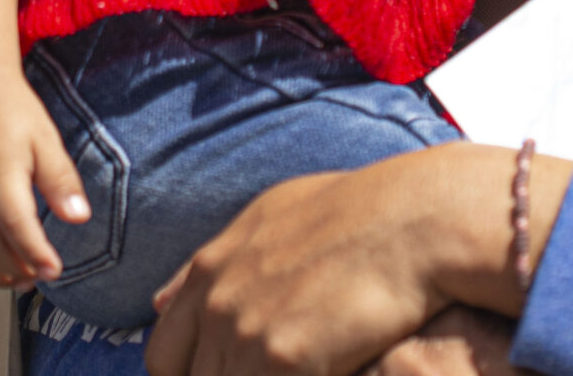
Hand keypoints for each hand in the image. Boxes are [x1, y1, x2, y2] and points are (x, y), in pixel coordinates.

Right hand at [0, 63, 88, 287]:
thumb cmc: (7, 110)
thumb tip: (79, 214)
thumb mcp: (46, 139)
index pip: (16, 224)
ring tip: (17, 277)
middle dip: (15, 270)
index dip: (35, 254)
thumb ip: (60, 180)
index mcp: (1, 172)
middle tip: (39, 276)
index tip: (52, 270)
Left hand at [147, 145, 572, 375]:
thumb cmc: (354, 213)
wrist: (413, 220)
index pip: (163, 357)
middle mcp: (218, 303)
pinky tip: (326, 373)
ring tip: (300, 369)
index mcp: (209, 270)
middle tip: (271, 371)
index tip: (221, 374)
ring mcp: (247, 334)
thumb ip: (212, 264)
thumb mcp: (268, 219)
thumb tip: (159, 301)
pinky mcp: (286, 360)